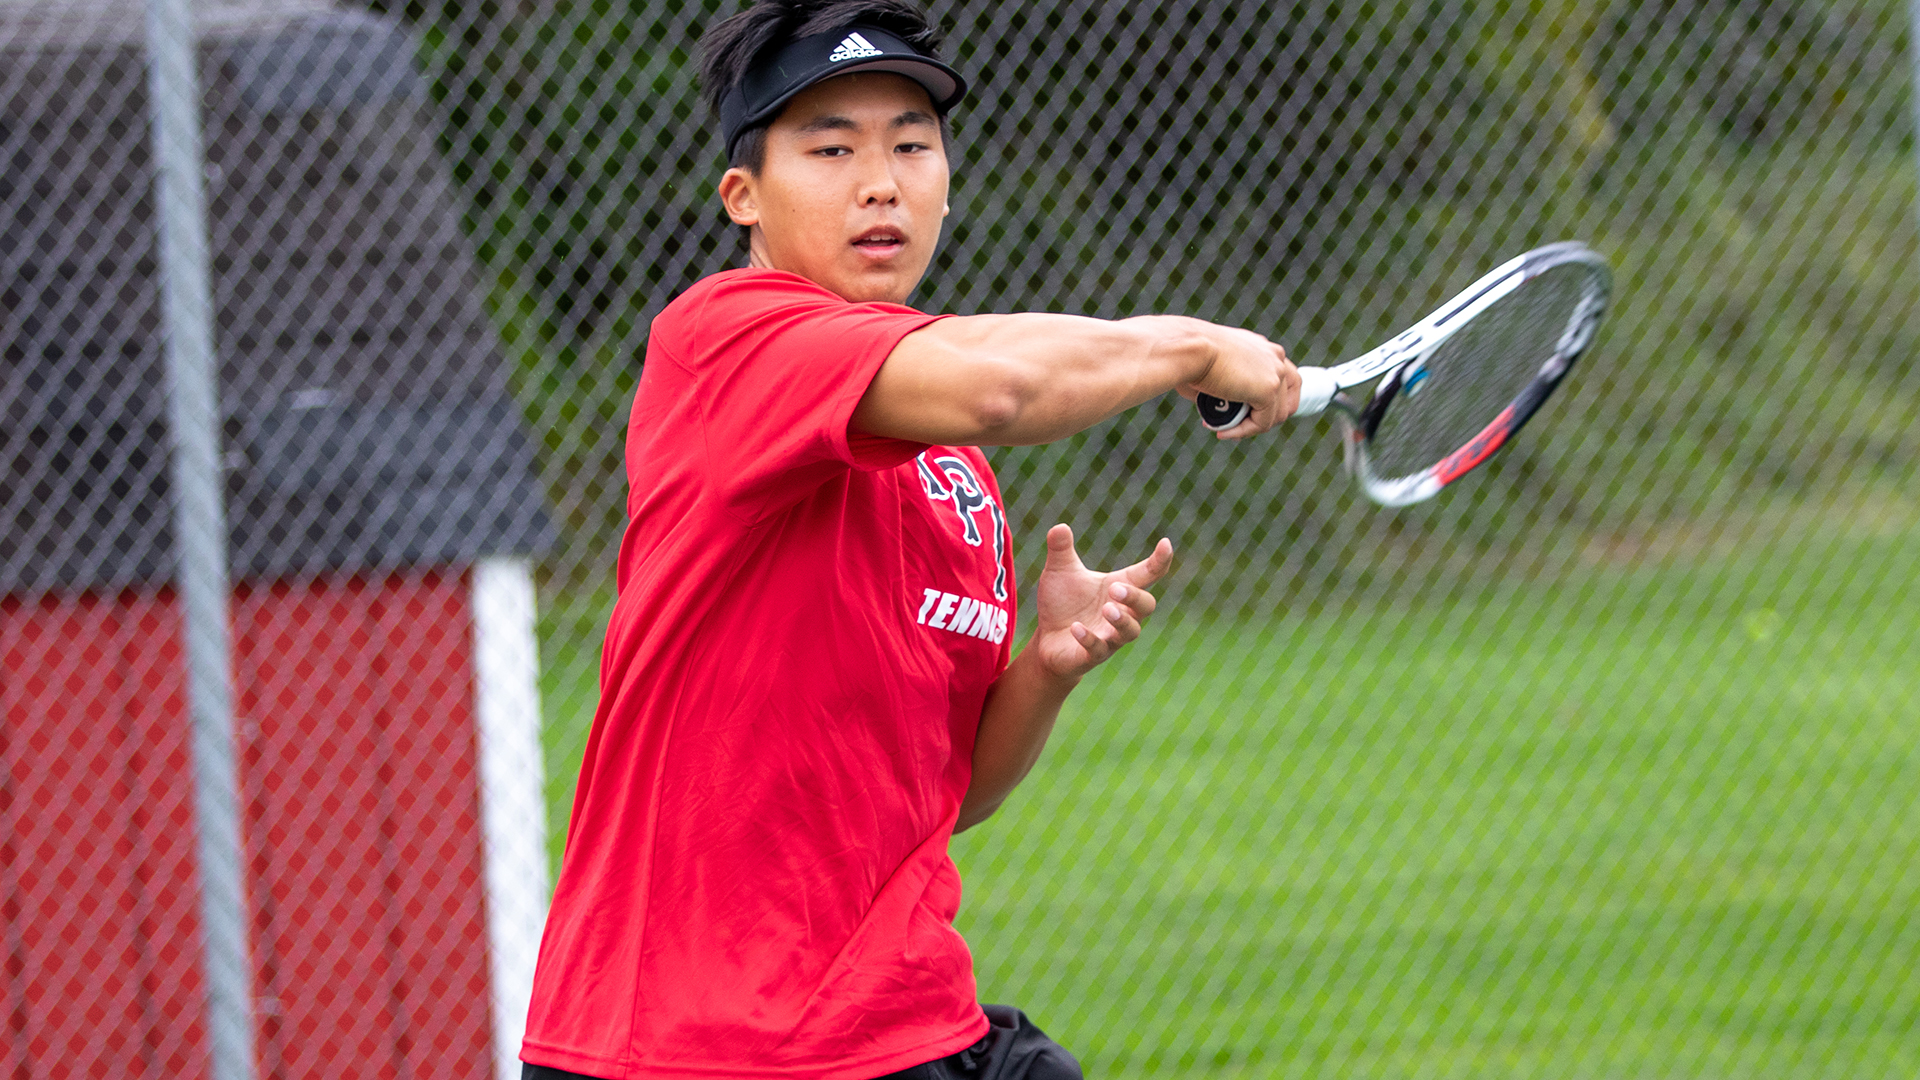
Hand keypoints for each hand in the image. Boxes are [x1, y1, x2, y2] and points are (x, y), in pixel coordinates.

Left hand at [1031, 524, 1172, 680]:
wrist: (1046, 642)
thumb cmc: (1062, 605)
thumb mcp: (1059, 572)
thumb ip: (1061, 549)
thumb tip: (1058, 525)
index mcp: (1118, 588)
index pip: (1147, 574)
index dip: (1159, 561)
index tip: (1166, 543)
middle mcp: (1121, 614)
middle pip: (1146, 606)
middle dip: (1135, 596)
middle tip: (1116, 589)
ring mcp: (1110, 637)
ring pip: (1130, 631)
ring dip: (1122, 620)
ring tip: (1108, 609)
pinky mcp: (1092, 656)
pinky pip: (1098, 649)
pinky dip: (1089, 638)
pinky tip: (1076, 628)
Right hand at [1179, 323, 1300, 439]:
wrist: (1188, 348)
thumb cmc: (1188, 356)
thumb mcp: (1211, 370)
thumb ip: (1224, 390)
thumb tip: (1218, 415)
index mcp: (1262, 347)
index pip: (1282, 377)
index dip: (1269, 401)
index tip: (1245, 412)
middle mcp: (1275, 356)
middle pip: (1289, 397)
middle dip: (1267, 417)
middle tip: (1239, 426)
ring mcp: (1276, 372)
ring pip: (1276, 415)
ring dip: (1251, 427)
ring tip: (1223, 429)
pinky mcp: (1269, 389)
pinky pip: (1262, 423)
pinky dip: (1243, 432)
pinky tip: (1222, 431)